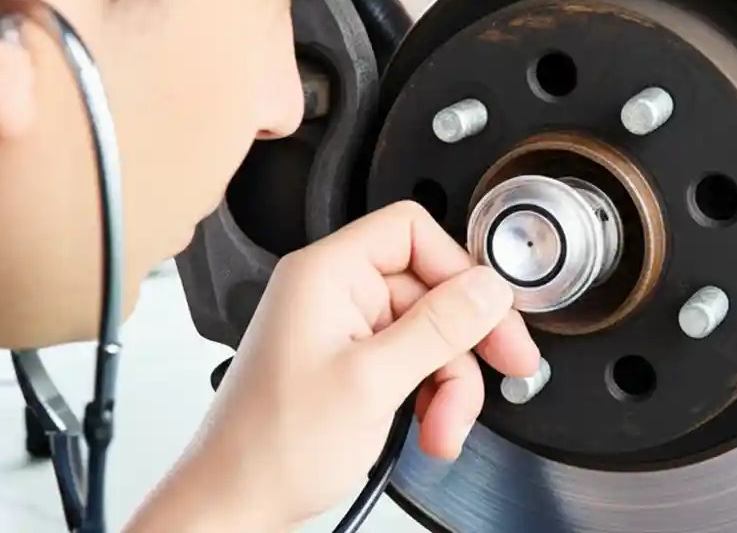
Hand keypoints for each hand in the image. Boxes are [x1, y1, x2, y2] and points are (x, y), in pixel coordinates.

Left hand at [128, 202, 540, 531]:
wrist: (233, 505)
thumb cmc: (270, 448)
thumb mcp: (372, 382)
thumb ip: (438, 328)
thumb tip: (488, 288)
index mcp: (326, 275)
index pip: (411, 231)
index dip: (458, 268)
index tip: (489, 309)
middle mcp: (333, 293)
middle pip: (431, 289)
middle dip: (464, 343)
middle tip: (503, 367)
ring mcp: (342, 329)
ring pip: (430, 333)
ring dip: (451, 382)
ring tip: (445, 427)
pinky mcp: (351, 363)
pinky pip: (413, 362)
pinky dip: (431, 396)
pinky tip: (431, 428)